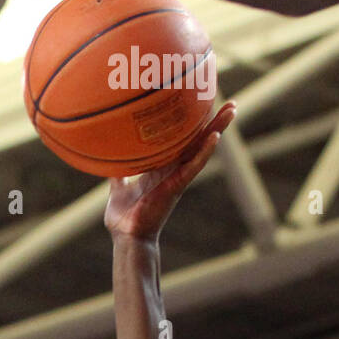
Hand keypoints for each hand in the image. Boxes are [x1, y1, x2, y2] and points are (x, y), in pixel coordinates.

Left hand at [104, 101, 235, 242]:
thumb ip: (117, 174)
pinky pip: (194, 166)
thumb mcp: (118, 188)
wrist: (126, 235)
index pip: (180, 140)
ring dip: (217, 130)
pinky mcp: (177, 186)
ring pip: (202, 148)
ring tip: (232, 111)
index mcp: (160, 167)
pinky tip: (215, 137)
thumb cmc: (124, 218)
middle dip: (213, 122)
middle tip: (229, 102)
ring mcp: (177, 177)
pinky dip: (205, 152)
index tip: (200, 104)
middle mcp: (172, 169)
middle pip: (197, 140)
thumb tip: (107, 160)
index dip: (190, 124)